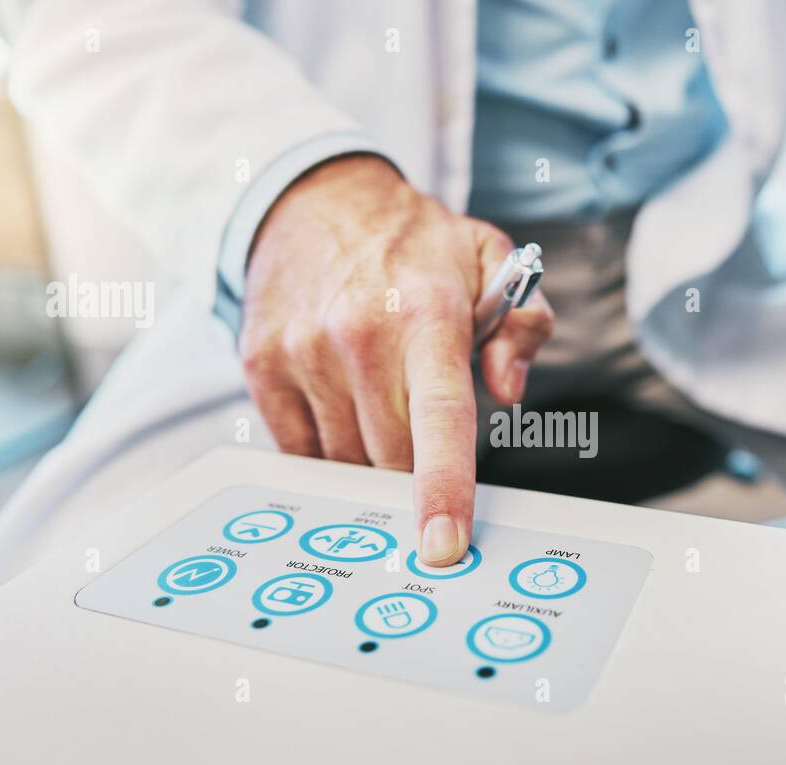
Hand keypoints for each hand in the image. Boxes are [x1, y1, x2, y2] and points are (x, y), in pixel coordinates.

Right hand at [239, 155, 553, 564]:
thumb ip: (523, 325)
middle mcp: (359, 336)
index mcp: (428, 314)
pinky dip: (326, 446)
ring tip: (380, 402)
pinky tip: (342, 405)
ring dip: (369, 457)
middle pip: (391, 459)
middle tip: (424, 438)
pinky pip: (299, 448)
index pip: (440, 418)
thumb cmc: (414, 244)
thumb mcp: (491, 259)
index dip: (444, 487)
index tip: (443, 545)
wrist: (316, 199)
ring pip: (344, 462)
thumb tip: (508, 393)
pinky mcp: (262, 366)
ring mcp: (303, 353)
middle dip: (413, 469)